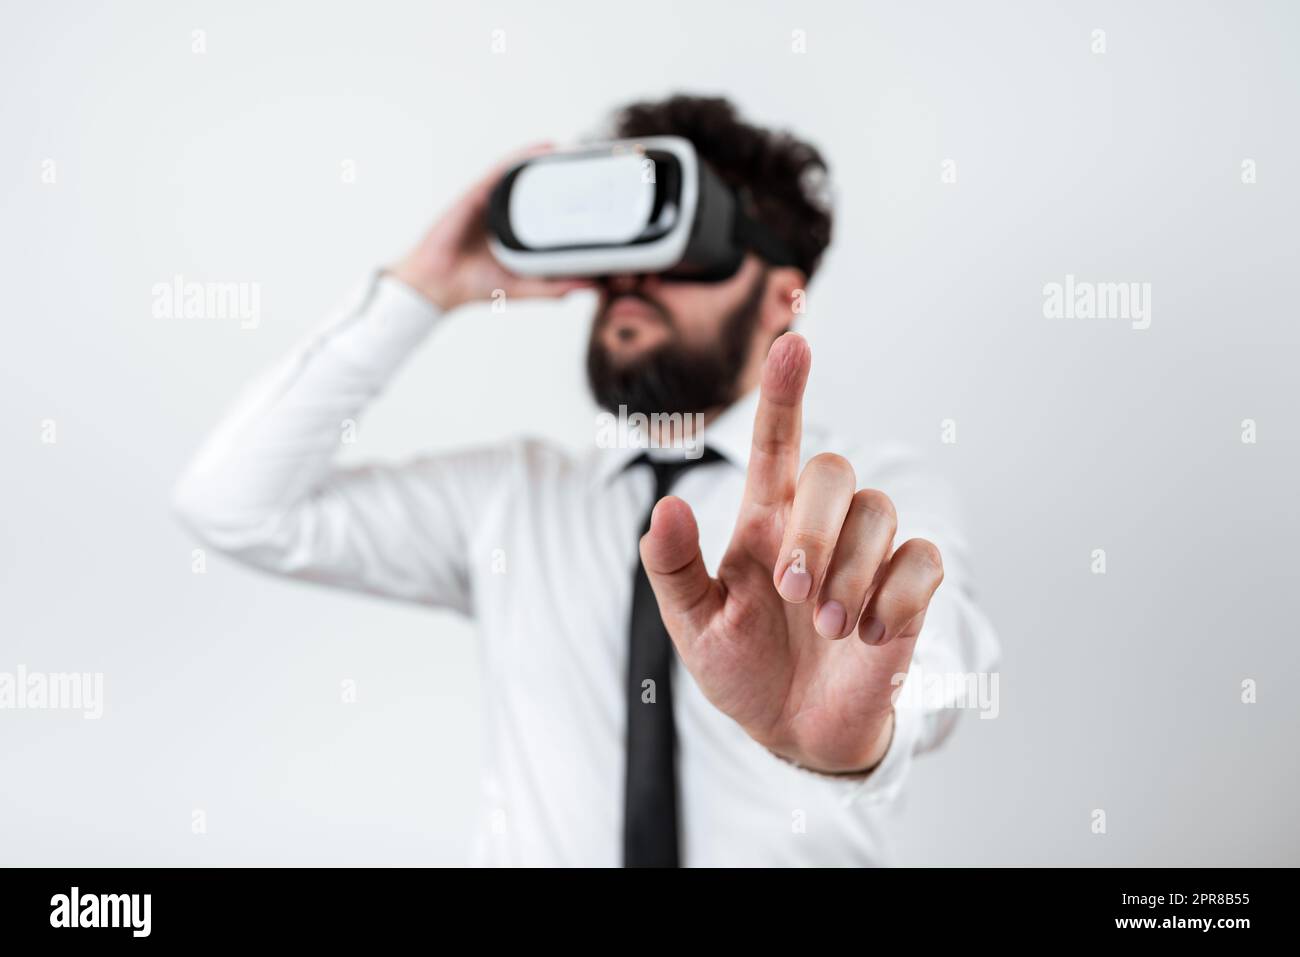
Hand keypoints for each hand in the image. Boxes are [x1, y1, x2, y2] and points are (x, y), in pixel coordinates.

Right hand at [390, 143, 591, 310]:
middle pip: (537, 187)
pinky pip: (502, 171)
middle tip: (590, 164)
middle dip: (560, 173)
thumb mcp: (524, 288)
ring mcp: (492, 202)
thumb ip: (555, 287)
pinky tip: (542, 147)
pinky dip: (521, 157)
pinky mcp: (478, 195)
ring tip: (571, 150)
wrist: (439, 285)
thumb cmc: (477, 286)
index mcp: (519, 232)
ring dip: (545, 159)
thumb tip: (593, 286)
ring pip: (522, 174)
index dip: (570, 198)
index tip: (598, 190)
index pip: (548, 210)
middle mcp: (507, 213)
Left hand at [639, 333, 944, 772]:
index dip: (785, 393)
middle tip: (792, 592)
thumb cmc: (741, 668)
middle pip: (835, 472)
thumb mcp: (692, 624)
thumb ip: (673, 567)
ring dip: (850, 572)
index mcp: (765, 522)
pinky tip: (869, 637)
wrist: (794, 733)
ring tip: (829, 627)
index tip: (793, 342)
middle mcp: (821, 528)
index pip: (778, 442)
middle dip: (815, 529)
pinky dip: (895, 597)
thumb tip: (664, 506)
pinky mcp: (908, 593)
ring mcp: (869, 558)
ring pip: (881, 512)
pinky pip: (922, 560)